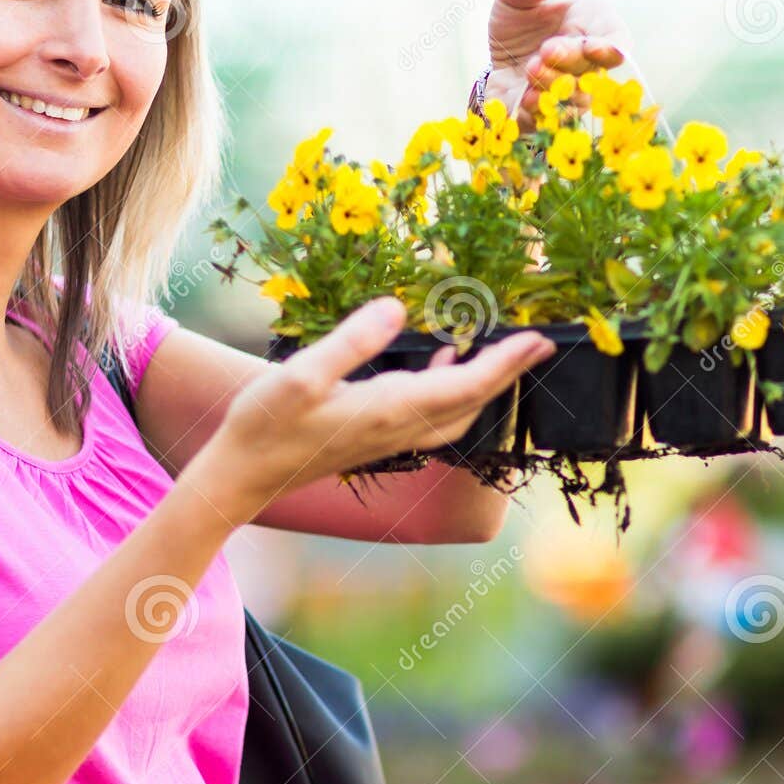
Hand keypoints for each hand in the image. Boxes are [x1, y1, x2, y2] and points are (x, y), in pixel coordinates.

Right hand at [196, 298, 556, 522]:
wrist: (243, 476)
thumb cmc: (265, 426)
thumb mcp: (302, 374)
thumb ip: (352, 341)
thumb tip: (396, 308)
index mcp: (389, 410)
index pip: (466, 385)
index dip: (506, 363)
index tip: (540, 340)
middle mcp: (398, 429)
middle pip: (471, 402)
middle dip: (508, 373)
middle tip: (538, 344)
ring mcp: (388, 439)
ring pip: (454, 414)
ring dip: (481, 385)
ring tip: (499, 351)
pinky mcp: (374, 440)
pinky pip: (431, 417)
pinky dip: (450, 392)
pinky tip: (439, 364)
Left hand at [485, 0, 629, 131]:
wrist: (500, 55)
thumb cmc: (521, 18)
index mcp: (593, 24)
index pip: (616, 40)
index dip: (610, 48)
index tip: (592, 48)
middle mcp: (588, 62)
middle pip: (592, 71)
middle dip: (569, 61)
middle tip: (545, 51)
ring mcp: (572, 91)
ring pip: (574, 99)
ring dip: (554, 87)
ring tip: (530, 70)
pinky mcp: (548, 114)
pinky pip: (551, 121)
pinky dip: (539, 113)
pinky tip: (524, 100)